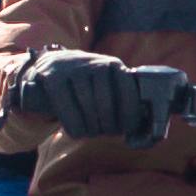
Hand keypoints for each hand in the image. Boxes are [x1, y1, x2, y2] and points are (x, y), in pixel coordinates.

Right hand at [11, 52, 195, 146]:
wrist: (53, 62)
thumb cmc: (88, 81)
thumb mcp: (107, 80)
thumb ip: (122, 97)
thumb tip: (141, 128)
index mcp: (114, 65)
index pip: (128, 93)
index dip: (128, 116)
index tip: (126, 129)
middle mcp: (96, 64)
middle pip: (106, 104)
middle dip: (108, 125)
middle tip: (106, 133)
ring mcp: (73, 69)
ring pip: (86, 107)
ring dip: (91, 128)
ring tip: (92, 133)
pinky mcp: (53, 77)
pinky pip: (66, 107)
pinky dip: (73, 125)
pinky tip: (76, 132)